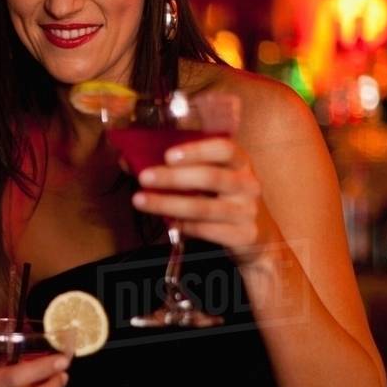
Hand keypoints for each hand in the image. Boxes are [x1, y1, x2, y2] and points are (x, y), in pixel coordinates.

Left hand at [128, 136, 281, 267]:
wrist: (258, 238)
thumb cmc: (225, 200)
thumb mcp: (212, 180)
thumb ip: (179, 169)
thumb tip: (128, 160)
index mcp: (241, 163)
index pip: (224, 148)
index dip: (196, 150)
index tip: (168, 155)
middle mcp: (248, 184)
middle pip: (210, 177)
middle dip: (173, 177)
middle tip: (144, 177)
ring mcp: (247, 211)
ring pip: (203, 208)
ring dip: (168, 203)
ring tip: (140, 200)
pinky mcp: (243, 235)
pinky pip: (206, 230)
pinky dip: (183, 226)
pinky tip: (167, 223)